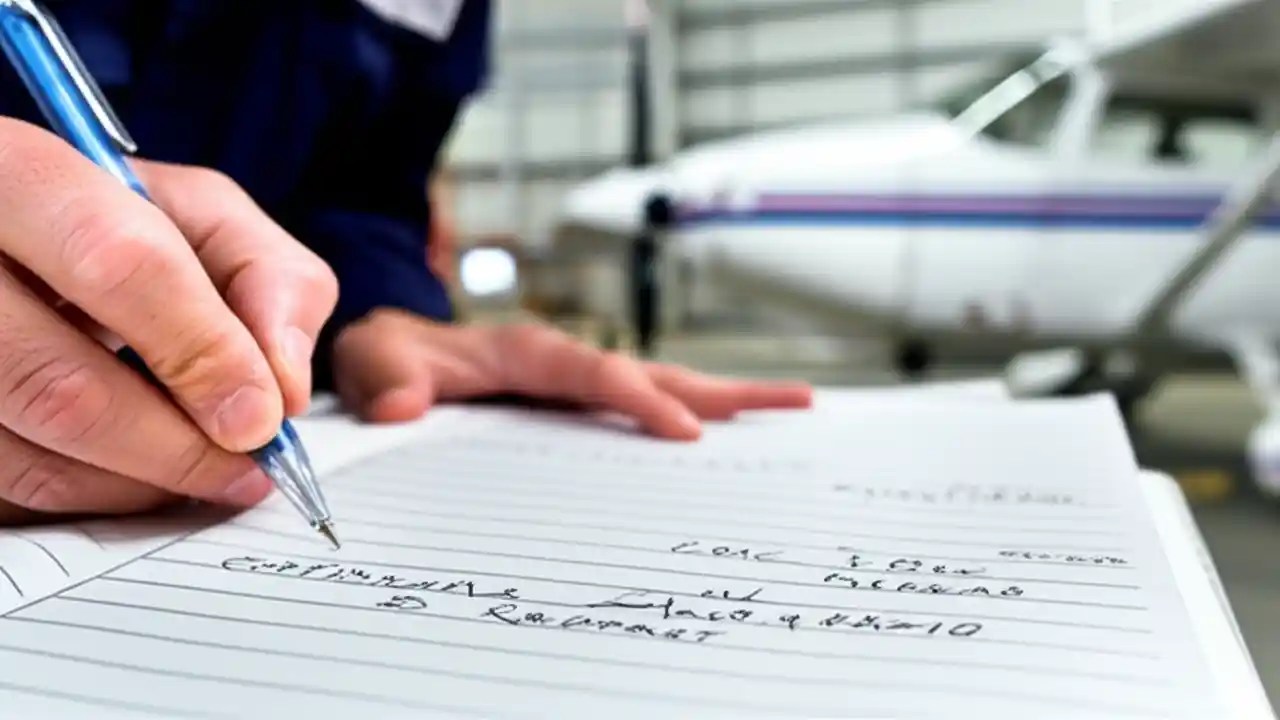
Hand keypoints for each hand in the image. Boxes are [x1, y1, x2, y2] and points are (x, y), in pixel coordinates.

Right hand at [0, 118, 335, 524]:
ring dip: (141, 483)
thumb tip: (280, 390)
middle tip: (245, 465)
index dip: (205, 351)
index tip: (262, 414)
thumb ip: (268, 280)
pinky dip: (93, 495)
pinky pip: (10, 489)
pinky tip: (141, 474)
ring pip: (29, 455)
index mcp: (16, 173)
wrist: (15, 238)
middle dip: (177, 445)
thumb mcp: (204, 217)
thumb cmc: (116, 221)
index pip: (117, 262)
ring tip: (207, 472)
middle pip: (60, 384)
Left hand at [332, 309, 812, 437]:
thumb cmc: (386, 361)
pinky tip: (725, 436)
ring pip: (659, 385)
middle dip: (720, 388)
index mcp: (526, 352)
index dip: (642, 399)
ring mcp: (573, 382)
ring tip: (791, 407)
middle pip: (652, 371)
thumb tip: (408, 409)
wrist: (387, 354)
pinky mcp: (575, 403)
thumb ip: (387, 382)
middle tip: (793, 401)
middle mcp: (562, 361)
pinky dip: (689, 413)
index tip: (686, 433)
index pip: (596, 372)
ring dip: (722, 398)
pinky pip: (639, 406)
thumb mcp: (372, 365)